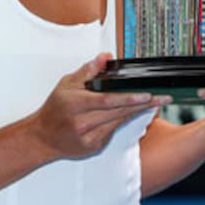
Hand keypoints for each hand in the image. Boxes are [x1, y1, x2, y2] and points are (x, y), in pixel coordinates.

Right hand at [31, 54, 169, 161]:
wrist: (42, 138)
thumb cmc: (54, 109)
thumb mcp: (66, 84)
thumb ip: (88, 71)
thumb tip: (105, 57)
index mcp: (75, 104)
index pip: (107, 100)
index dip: (129, 98)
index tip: (147, 94)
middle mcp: (82, 122)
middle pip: (118, 112)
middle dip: (143, 104)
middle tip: (162, 97)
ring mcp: (88, 137)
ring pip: (119, 122)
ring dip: (138, 112)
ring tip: (156, 103)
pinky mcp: (93, 146)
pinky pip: (113, 131)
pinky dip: (124, 120)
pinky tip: (135, 112)